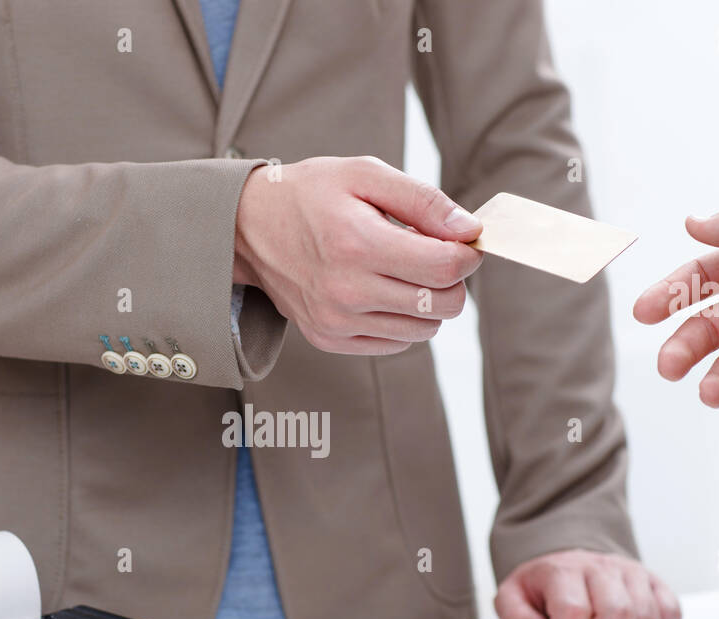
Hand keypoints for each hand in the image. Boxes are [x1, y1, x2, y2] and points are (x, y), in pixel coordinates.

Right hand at [232, 156, 484, 354]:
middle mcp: (346, 291)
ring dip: (428, 301)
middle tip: (433, 254)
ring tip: (402, 270)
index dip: (467, 253)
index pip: (445, 268)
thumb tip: (469, 230)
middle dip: (453, 279)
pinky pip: (395, 343)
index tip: (460, 240)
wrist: (248, 228)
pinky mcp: (328, 338)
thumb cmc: (311, 194)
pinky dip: (402, 319)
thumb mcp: (365, 174)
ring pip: (424, 329)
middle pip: (442, 305)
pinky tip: (382, 290)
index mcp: (357, 244)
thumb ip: (423, 200)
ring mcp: (336, 321)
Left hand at [493, 549, 679, 618]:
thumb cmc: (541, 591)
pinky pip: (671, 614)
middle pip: (618, 615)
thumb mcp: (512, 600)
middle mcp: (602, 566)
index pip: (574, 613)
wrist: (566, 566)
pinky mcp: (656, 585)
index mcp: (563, 570)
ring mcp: (633, 573)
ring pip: (647, 618)